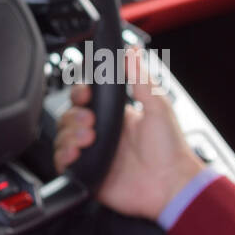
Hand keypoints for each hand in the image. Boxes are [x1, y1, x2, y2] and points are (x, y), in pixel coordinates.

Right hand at [53, 46, 203, 220]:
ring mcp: (94, 154)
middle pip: (69, 116)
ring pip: (63, 138)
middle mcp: (102, 134)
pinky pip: (63, 163)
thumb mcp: (157, 105)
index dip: (80, 94)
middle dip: (74, 116)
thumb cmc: (171, 149)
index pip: (86, 99)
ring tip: (88, 139)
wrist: (172, 184)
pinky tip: (75, 153)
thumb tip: (132, 50)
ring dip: (69, 134)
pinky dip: (63, 156)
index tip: (86, 95)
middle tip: (91, 122)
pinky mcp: (88, 174)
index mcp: (116, 116)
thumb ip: (141, 77)